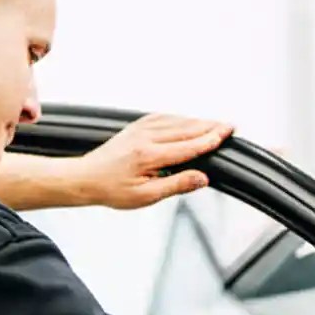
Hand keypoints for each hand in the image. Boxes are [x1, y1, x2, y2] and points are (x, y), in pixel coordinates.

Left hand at [72, 114, 232, 209]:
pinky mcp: (135, 127)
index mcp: (149, 155)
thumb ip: (176, 185)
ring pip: (176, 121)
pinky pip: (162, 118)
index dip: (210, 139)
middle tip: (229, 126)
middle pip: (186, 128)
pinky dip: (179, 118)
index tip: (226, 133)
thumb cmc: (111, 190)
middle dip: (210, 126)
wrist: (85, 178)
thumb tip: (202, 178)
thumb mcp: (146, 196)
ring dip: (197, 121)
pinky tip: (187, 120)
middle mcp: (146, 138)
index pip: (189, 146)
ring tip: (214, 123)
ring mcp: (139, 129)